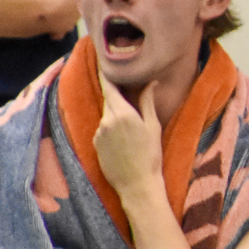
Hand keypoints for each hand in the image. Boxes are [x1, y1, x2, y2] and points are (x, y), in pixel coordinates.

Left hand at [94, 74, 164, 203]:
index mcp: (123, 113)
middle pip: (109, 101)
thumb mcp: (153, 126)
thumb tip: (151, 83)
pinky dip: (111, 130)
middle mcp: (107, 120)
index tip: (103, 64)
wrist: (137, 184)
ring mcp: (99, 133)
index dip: (106, 74)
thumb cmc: (150, 155)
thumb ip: (147, 102)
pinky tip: (123, 142)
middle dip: (116, 98)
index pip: (110, 87)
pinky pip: (102, 130)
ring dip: (116, 116)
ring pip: (106, 116)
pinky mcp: (95, 144)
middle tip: (128, 99)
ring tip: (131, 131)